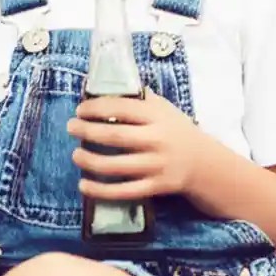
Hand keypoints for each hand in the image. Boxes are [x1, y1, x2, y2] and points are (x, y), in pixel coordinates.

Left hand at [67, 92, 211, 200]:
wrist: (204, 162)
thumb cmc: (177, 131)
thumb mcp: (165, 109)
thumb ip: (141, 99)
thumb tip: (110, 84)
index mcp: (157, 117)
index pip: (122, 108)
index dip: (97, 108)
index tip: (80, 109)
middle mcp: (157, 140)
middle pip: (115, 136)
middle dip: (87, 131)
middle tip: (71, 128)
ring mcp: (156, 165)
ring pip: (115, 166)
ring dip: (89, 160)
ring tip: (75, 155)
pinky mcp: (155, 187)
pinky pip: (123, 191)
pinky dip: (100, 190)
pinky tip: (83, 185)